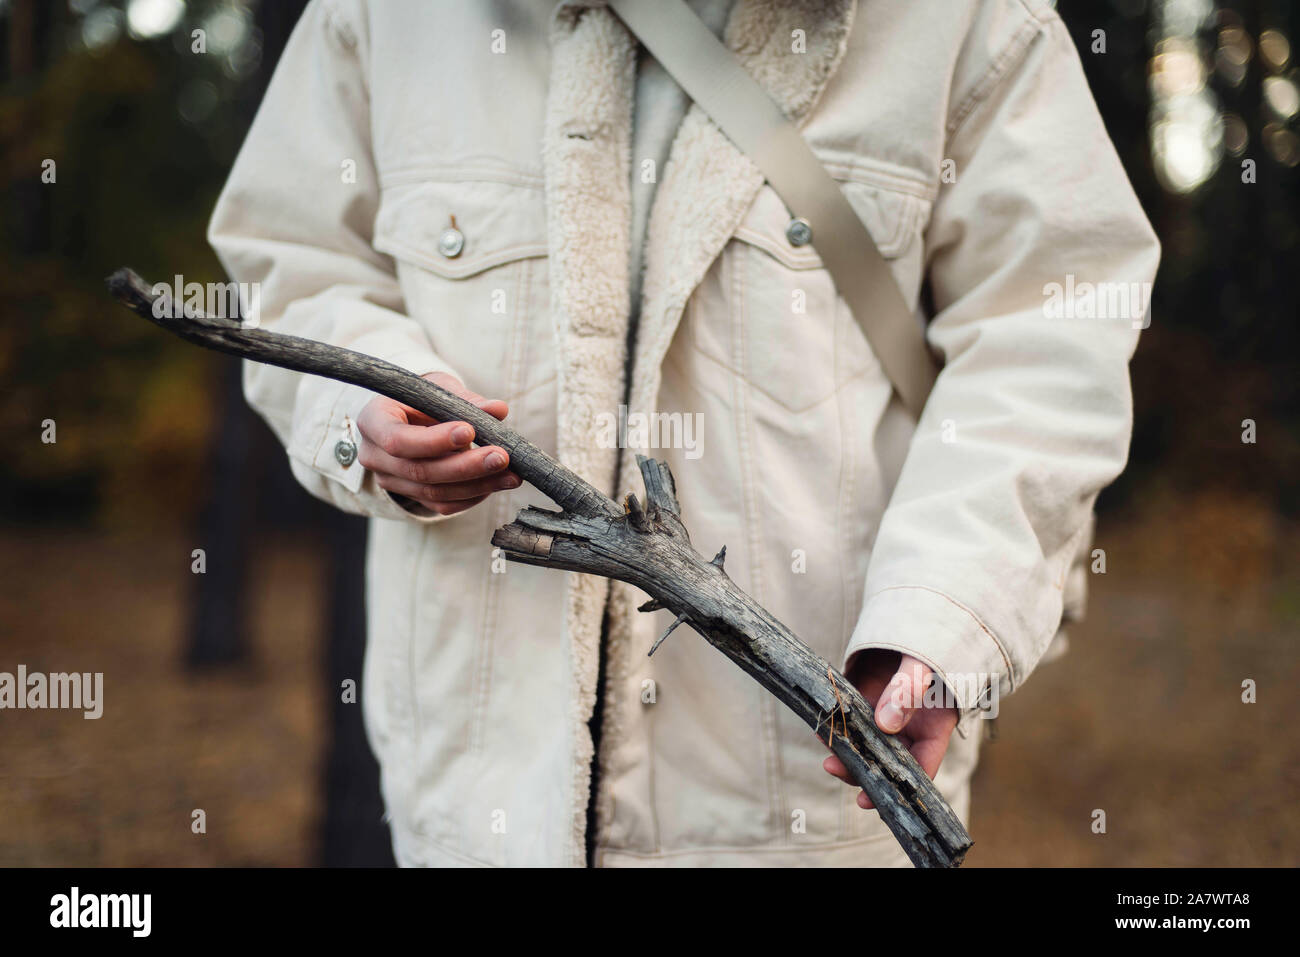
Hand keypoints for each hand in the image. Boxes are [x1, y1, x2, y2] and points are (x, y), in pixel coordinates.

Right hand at [356, 372, 518, 516]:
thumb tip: (498, 409)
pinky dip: (473, 496)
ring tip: (511, 474)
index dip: (434, 441)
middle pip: (420, 471)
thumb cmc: (422, 398)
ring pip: (434, 492)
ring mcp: (391, 481)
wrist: (410, 417)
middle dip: (465, 466)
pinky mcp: (411, 497)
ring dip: (478, 484)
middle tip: (501, 457)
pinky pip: (443, 505)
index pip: (397, 440)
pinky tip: (497, 483)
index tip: (470, 431)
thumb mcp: (438, 389)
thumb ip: (465, 400)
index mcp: (373, 421)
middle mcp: (375, 456)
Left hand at [822, 649, 957, 808]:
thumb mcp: (923, 662)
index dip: (898, 786)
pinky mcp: (864, 697)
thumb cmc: (930, 639)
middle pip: (888, 761)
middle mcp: (909, 725)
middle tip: (835, 768)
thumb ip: (908, 689)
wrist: (914, 612)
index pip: (922, 766)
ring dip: (846, 750)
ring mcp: (884, 712)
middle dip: (862, 770)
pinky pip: (850, 718)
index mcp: (935, 725)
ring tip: (826, 749)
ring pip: (866, 742)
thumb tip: (885, 725)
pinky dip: (836, 725)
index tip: (869, 800)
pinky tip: (820, 726)